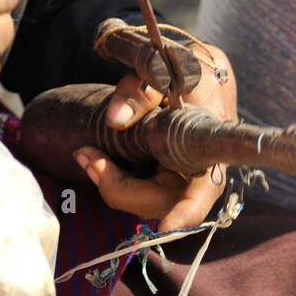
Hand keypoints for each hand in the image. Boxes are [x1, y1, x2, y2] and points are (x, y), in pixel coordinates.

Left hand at [73, 41, 237, 233]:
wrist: (198, 73)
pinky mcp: (163, 179)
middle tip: (86, 156)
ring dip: (112, 184)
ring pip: (145, 202)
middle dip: (119, 188)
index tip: (165, 228)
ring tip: (85, 154)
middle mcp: (199, 173)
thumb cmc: (189, 69)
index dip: (186, 212)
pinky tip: (94, 157)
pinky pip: (138, 190)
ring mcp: (180, 180)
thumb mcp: (166, 68)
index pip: (204, 189)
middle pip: (162, 203)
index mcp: (210, 148)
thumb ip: (139, 91)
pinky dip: (114, 178)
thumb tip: (115, 120)